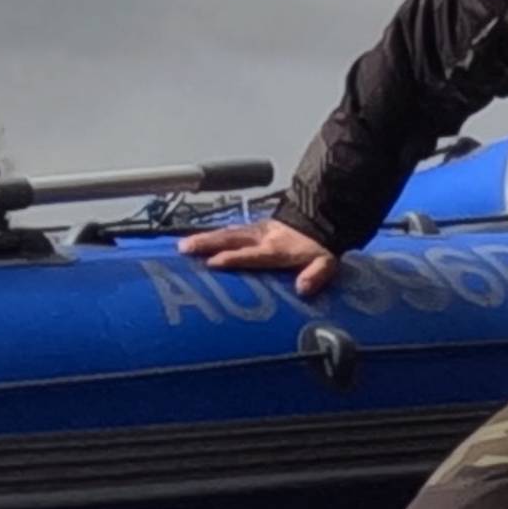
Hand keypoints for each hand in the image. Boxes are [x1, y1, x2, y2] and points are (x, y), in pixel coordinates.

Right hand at [180, 216, 342, 297]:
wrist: (317, 220)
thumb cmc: (316, 247)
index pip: (252, 254)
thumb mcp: (325, 263)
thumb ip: (316, 274)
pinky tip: (194, 240)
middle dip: (207, 244)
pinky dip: (209, 235)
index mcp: (277, 248)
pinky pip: (227, 231)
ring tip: (181, 246)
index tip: (213, 262)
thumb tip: (303, 288)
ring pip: (225, 233)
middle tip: (185, 249)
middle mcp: (261, 237)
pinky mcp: (249, 228)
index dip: (233, 258)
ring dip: (203, 239)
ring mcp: (253, 231)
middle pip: (231, 239)